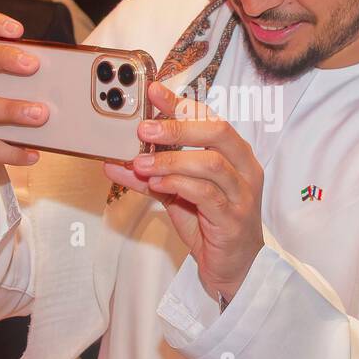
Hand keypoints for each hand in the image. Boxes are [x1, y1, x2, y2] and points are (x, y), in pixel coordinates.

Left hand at [103, 82, 263, 304]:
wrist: (233, 267)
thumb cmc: (210, 223)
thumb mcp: (177, 193)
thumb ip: (151, 174)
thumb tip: (115, 161)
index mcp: (234, 154)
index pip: (209, 118)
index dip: (180, 103)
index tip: (152, 91)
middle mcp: (243, 168)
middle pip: (217, 132)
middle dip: (177, 127)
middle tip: (144, 129)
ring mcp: (242, 193)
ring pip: (211, 163)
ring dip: (171, 161)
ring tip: (141, 164)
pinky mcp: (233, 218)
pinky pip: (206, 194)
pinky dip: (178, 184)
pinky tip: (157, 183)